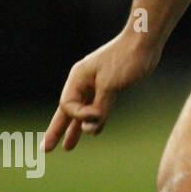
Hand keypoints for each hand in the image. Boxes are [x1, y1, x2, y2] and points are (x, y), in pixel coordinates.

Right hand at [43, 33, 159, 152]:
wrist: (144, 42)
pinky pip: (98, 107)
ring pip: (83, 111)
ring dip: (77, 129)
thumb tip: (91, 130)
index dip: (79, 116)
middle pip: (66, 111)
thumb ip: (100, 108)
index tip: (96, 115)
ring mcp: (97, 84)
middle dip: (57, 130)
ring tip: (68, 147)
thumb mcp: (110, 85)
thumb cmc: (125, 59)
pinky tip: (95, 130)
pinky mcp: (112, 86)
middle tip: (46, 149)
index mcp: (78, 78)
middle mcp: (84, 82)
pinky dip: (95, 119)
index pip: (68, 105)